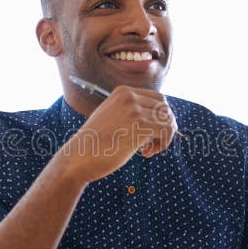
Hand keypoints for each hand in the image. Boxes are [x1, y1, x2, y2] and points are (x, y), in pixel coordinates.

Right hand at [62, 86, 177, 183]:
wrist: (79, 156)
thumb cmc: (96, 143)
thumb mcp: (112, 117)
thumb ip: (131, 112)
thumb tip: (161, 116)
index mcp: (123, 92)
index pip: (158, 98)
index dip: (161, 117)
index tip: (151, 133)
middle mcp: (129, 96)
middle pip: (165, 109)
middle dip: (164, 127)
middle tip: (151, 144)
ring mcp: (134, 110)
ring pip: (168, 120)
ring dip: (163, 138)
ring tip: (147, 150)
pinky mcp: (139, 125)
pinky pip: (167, 131)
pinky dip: (163, 144)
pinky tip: (146, 153)